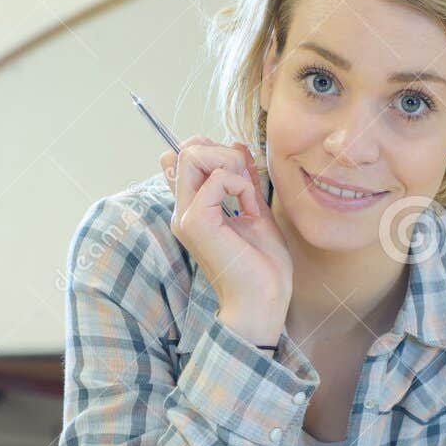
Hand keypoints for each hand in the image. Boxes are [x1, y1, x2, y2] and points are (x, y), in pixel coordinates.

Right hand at [160, 137, 292, 339]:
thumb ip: (244, 181)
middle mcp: (184, 212)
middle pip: (185, 151)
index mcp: (194, 210)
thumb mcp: (256, 211)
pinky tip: (249, 208)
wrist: (264, 301)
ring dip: (229, 163)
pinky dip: (241, 184)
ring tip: (247, 192)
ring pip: (192, 155)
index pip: (181, 159)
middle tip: (245, 179)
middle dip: (220, 151)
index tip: (240, 172)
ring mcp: (187, 217)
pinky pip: (218, 178)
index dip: (211, 151)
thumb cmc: (263, 266)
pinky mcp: (197, 222)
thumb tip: (237, 145)